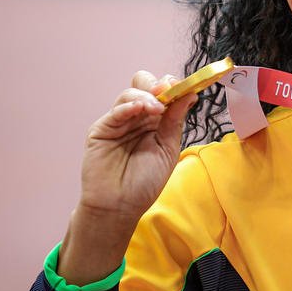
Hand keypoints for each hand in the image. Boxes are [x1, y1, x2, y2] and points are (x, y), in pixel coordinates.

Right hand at [79, 71, 194, 220]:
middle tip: (168, 90)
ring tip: (156, 109)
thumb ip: (174, 122)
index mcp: (157, 121)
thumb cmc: (145, 182)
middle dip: (158, 84)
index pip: (165, 93)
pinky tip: (140, 108)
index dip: (175, 87)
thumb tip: (189, 95)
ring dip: (146, 96)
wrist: (120, 206)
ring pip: (130, 94)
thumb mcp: (168, 150)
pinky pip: (116, 111)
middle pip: (145, 85)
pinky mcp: (102, 129)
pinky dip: (129, 106)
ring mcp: (120, 121)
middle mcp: (138, 117)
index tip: (187, 87)